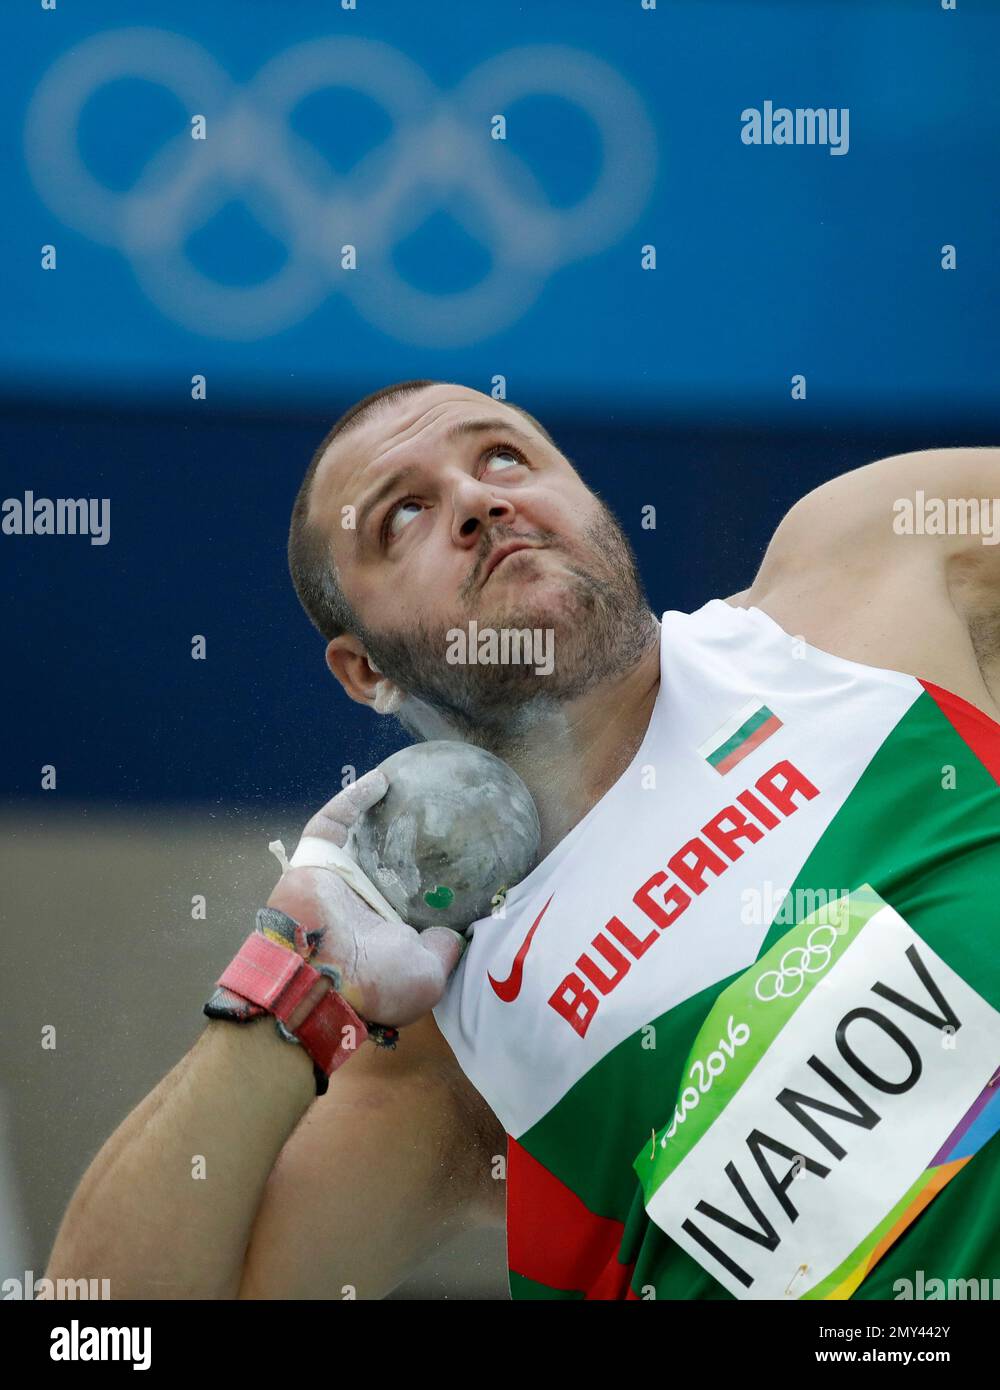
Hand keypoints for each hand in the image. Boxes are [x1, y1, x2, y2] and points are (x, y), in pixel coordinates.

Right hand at [267, 770, 466, 1026]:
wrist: (319, 981)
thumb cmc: (376, 984)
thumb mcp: (428, 975)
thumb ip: (444, 950)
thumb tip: (454, 933)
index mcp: (384, 928)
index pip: (409, 897)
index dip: (429, 879)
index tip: (459, 856)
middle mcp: (360, 901)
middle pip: (384, 860)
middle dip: (406, 838)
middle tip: (435, 813)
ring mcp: (337, 878)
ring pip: (357, 835)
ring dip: (379, 811)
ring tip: (408, 785)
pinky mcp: (314, 858)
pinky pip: (333, 821)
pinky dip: (354, 799)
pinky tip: (382, 780)